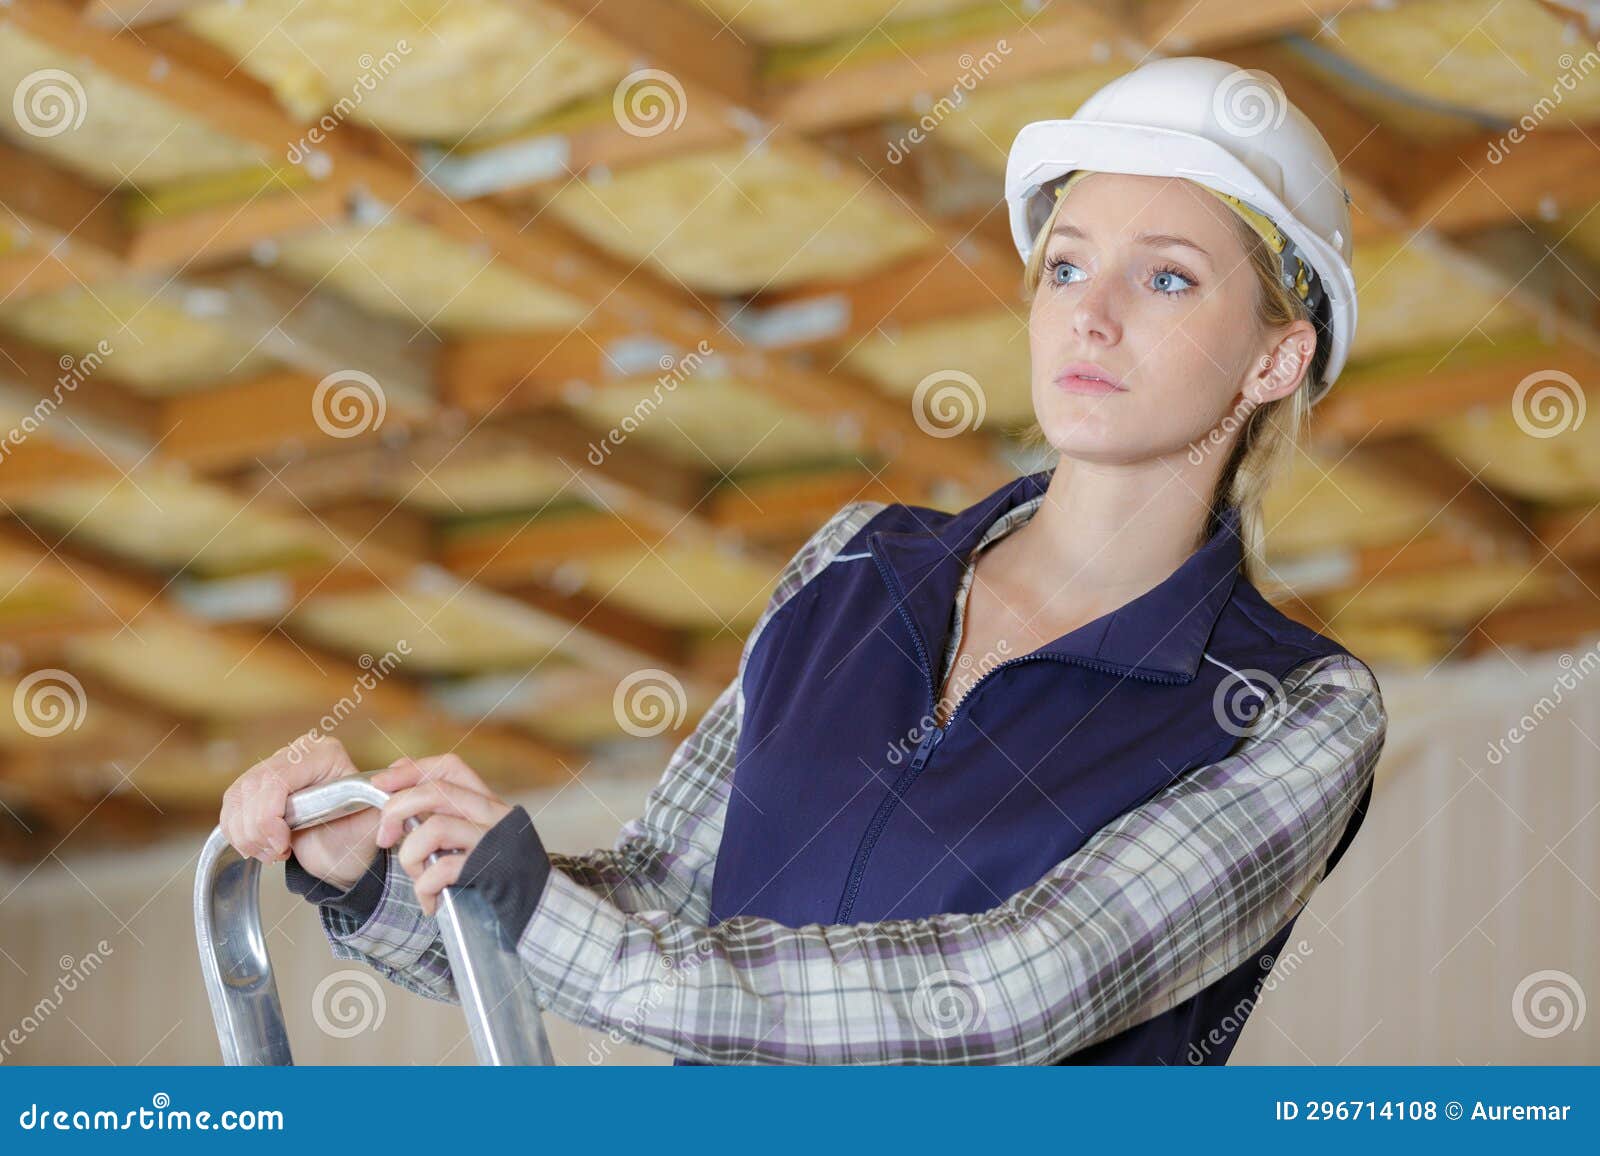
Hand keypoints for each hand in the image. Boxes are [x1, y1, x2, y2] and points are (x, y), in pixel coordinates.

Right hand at [220, 733, 378, 890]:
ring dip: (246, 833)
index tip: (281, 845)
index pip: (277, 778)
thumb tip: (398, 771)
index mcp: (325, 753)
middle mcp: (297, 751)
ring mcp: (274, 765)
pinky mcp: (256, 784)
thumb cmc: (358, 836)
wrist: (342, 852)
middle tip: (277, 852)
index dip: (269, 816)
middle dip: (257, 829)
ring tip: (273, 851)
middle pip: (252, 787)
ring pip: (237, 797)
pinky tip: (260, 846)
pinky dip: (237, 832)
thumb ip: (384, 799)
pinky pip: (230, 806)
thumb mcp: (373, 822)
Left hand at [371, 754, 511, 916]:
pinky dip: (425, 887)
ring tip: (415, 876)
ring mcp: (494, 841)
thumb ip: (444, 813)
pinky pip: (443, 869)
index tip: (381, 782)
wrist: (539, 913)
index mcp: (487, 803)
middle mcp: (494, 815)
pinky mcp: (492, 869)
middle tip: (383, 837)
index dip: (412, 770)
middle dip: (396, 809)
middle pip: (436, 791)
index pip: (449, 767)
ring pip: (435, 828)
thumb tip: (399, 780)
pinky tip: (429, 903)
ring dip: (410, 855)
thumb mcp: (473, 837)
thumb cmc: (498, 876)